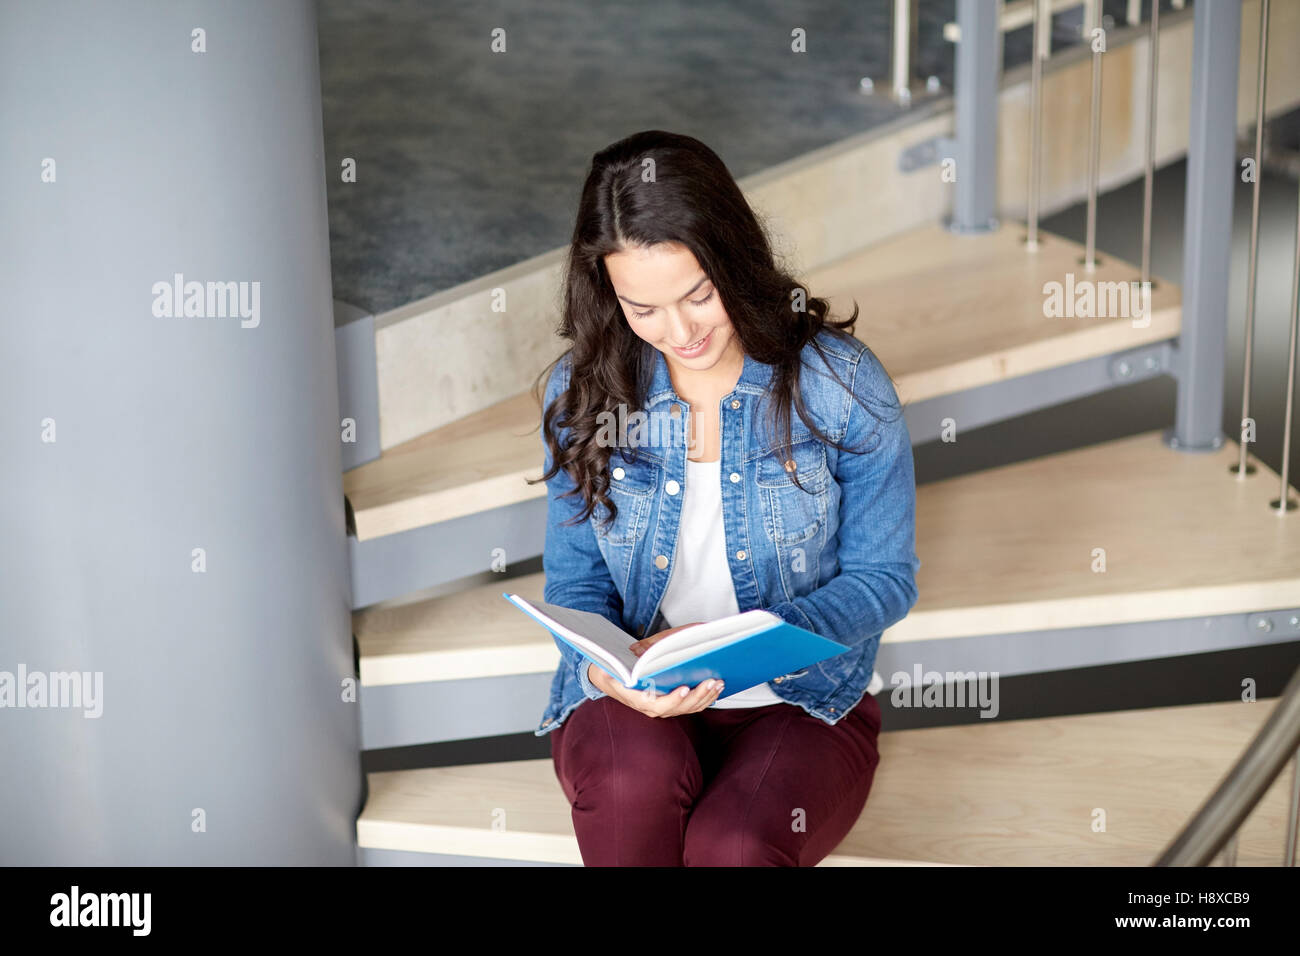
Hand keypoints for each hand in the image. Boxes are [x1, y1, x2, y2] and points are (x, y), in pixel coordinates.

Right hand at [587, 623, 722, 716]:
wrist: (610, 679)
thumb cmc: (613, 672)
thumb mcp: (613, 665)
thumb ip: (626, 661)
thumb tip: (638, 652)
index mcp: (640, 700)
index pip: (659, 705)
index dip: (673, 699)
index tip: (684, 689)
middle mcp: (654, 708)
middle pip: (681, 707)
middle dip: (699, 695)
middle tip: (711, 681)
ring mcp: (665, 708)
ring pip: (690, 707)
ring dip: (706, 696)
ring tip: (718, 682)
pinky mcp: (673, 704)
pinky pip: (692, 705)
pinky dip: (706, 697)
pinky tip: (715, 687)